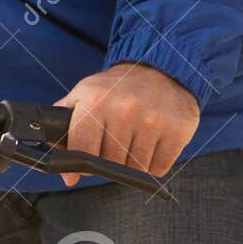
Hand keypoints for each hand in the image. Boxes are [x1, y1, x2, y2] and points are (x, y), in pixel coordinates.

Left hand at [54, 61, 199, 186]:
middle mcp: (125, 110)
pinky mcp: (177, 130)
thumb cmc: (116, 88)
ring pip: (136, 169)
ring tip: (133, 139)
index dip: (81, 164)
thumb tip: (65, 174)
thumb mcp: (83, 95)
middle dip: (110, 160)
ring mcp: (154, 120)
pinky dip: (153, 163)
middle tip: (114, 143)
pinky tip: (151, 142)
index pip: (83, 152)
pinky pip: (158, 168)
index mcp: (96, 101)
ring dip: (133, 163)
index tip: (83, 165)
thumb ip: (65, 130)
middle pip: (110, 164)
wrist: (159, 69)